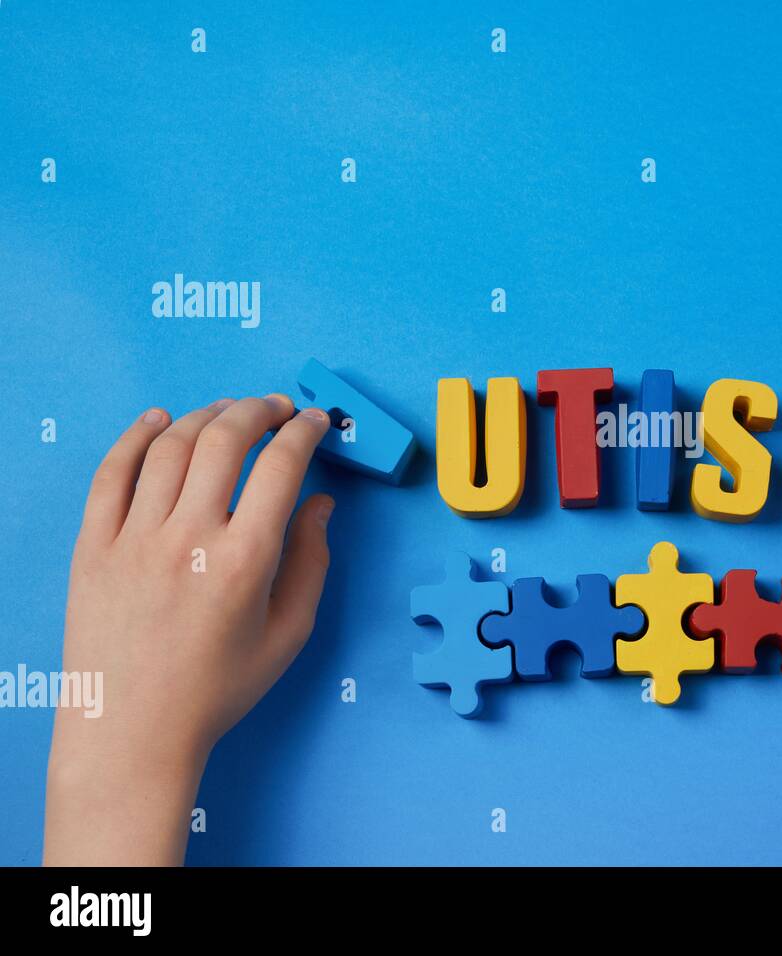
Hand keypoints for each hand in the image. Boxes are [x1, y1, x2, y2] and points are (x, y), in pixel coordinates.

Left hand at [45, 395, 333, 864]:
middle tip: (277, 406)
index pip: (281, 466)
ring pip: (171, 446)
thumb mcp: (289, 634)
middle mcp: (189, 537)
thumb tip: (321, 504)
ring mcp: (133, 537)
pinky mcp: (92, 545)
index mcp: (246, 560)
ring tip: (227, 411)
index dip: (305, 431)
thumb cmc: (218, 688)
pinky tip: (158, 419)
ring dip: (206, 415)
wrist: (132, 730)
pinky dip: (136, 435)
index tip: (317, 420)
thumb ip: (312, 562)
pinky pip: (111, 472)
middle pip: (225, 440)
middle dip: (259, 410)